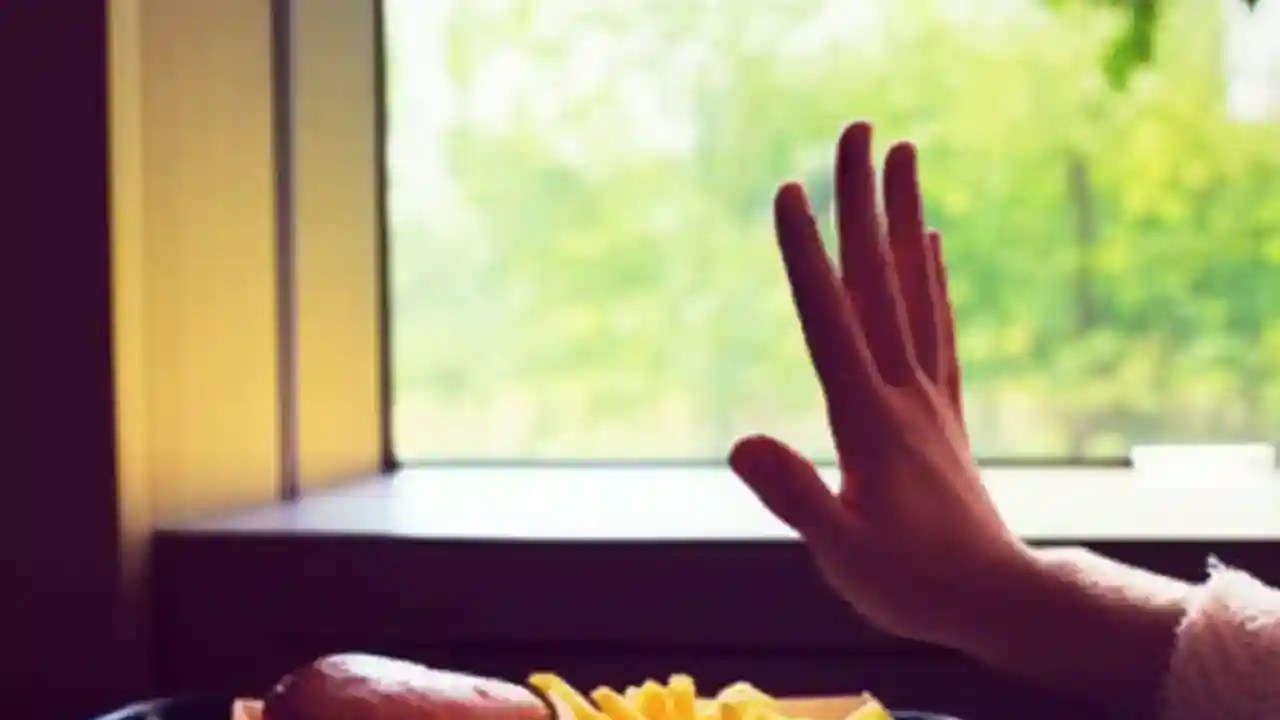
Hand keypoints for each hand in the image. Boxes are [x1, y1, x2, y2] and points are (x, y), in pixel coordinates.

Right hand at [729, 122, 1034, 649]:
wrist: (995, 601)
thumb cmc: (910, 584)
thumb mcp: (841, 554)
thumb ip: (794, 496)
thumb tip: (740, 442)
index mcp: (869, 418)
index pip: (829, 320)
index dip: (806, 255)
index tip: (792, 189)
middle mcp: (903, 392)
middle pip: (878, 280)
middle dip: (865, 201)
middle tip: (860, 128)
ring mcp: (928, 398)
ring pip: (914, 290)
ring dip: (904, 218)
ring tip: (905, 158)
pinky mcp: (942, 413)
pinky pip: (938, 329)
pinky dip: (931, 279)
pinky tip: (927, 245)